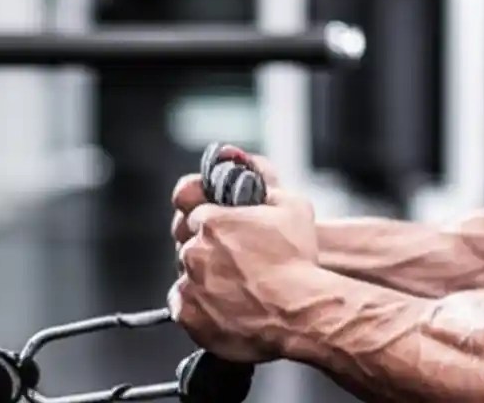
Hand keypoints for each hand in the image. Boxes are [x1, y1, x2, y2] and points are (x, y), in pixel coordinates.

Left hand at [168, 148, 318, 362]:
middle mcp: (194, 250)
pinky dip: (199, 303)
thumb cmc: (298, 262)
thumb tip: (249, 168)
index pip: (194, 208)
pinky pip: (183, 304)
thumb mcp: (293, 207)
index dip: (211, 215)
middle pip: (189, 242)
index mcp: (212, 221)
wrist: (299, 314)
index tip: (224, 225)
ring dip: (205, 275)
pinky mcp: (189, 315)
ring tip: (236, 284)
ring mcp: (189, 284)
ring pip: (187, 273)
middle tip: (236, 258)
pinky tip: (225, 303)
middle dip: (208, 246)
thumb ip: (265, 181)